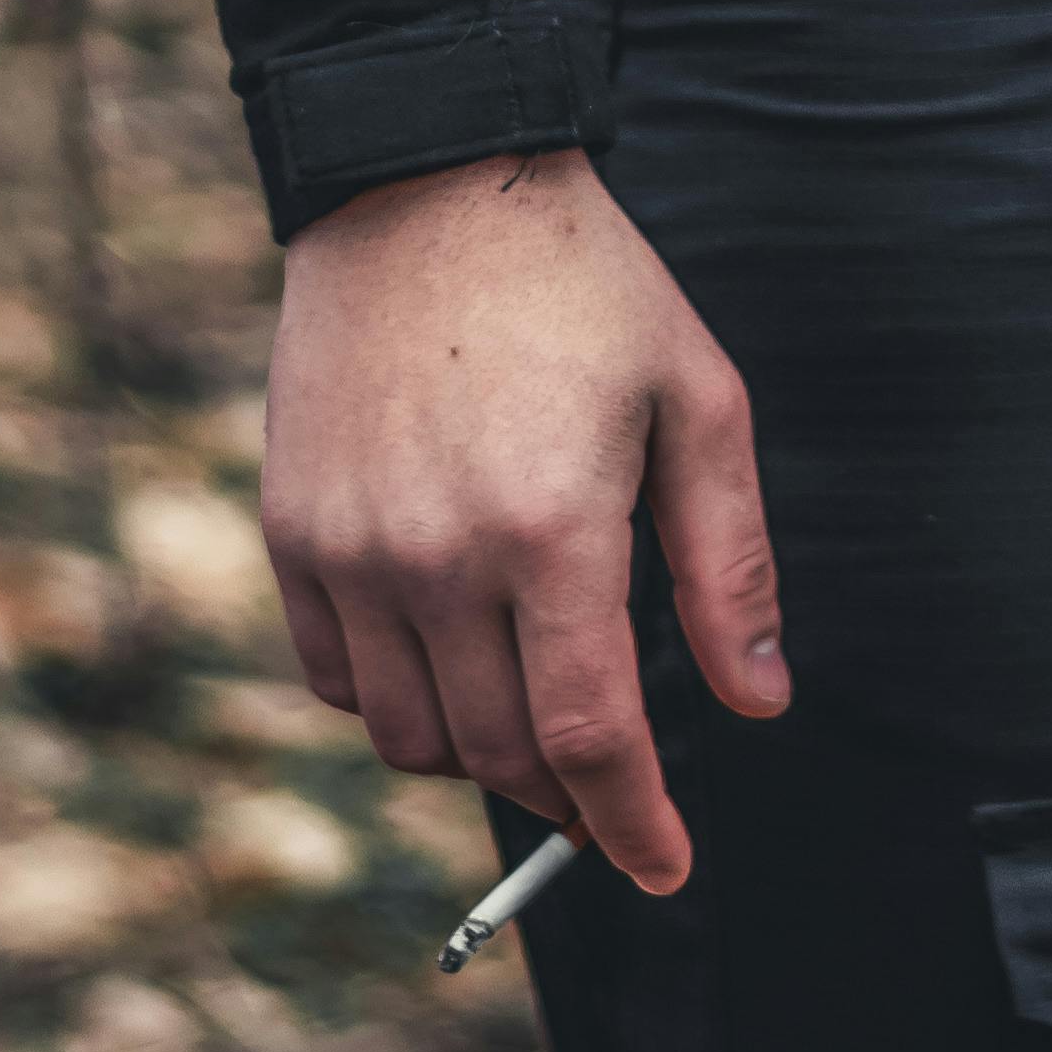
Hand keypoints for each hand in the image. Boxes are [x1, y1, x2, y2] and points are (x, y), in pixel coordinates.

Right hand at [261, 144, 786, 895]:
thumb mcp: (696, 399)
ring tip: (533, 709)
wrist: (429, 184)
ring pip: (412, 737)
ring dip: (482, 753)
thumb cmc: (585, 286)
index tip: (663, 867)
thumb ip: (727, 563)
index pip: (590, 738)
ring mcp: (353, 550)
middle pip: (502, 753)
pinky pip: (338, 680)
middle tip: (610, 787)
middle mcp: (439, 558)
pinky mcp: (293, 531)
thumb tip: (758, 703)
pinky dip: (395, 701)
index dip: (630, 823)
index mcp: (552, 528)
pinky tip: (449, 658)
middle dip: (568, 797)